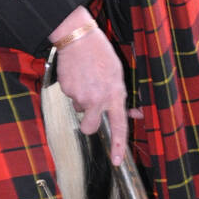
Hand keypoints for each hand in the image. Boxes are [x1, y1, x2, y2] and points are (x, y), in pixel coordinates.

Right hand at [49, 7, 127, 159]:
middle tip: (90, 106)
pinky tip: (77, 74)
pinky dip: (73, 89)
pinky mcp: (67, 90)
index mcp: (115, 94)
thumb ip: (121, 96)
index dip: (118, 146)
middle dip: (89, 122)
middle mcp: (98, 99)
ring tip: (85, 79)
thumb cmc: (100, 52)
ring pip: (80, 109)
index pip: (119, 126)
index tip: (117, 161)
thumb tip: (132, 114)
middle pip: (90, 128)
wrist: (77, 37)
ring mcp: (81, 96)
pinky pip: (70, 97)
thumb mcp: (117, 73)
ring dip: (81, 100)